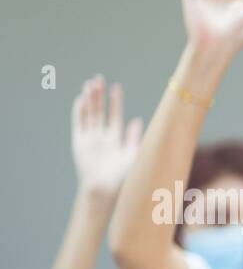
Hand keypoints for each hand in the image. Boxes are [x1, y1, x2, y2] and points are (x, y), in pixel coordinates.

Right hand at [71, 76, 142, 198]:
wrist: (106, 190)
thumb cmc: (123, 177)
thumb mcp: (133, 155)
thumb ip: (135, 138)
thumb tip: (138, 120)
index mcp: (115, 140)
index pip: (114, 116)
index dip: (115, 102)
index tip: (115, 87)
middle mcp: (101, 138)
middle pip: (99, 112)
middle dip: (99, 96)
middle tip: (98, 79)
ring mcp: (90, 140)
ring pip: (88, 115)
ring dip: (89, 100)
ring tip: (89, 84)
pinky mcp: (79, 143)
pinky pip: (78, 125)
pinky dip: (79, 112)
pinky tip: (80, 100)